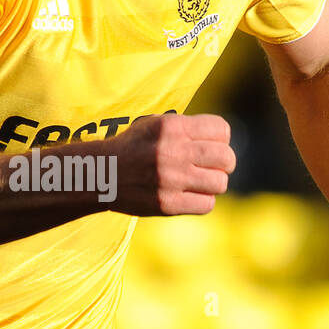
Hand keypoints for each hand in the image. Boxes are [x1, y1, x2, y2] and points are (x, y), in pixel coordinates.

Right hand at [111, 112, 235, 216]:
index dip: (221, 139)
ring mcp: (171, 180)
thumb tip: (223, 139)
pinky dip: (203, 201)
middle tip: (213, 166)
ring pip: (220, 183)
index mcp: (173, 127)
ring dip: (214, 183)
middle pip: (226, 157)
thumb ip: (188, 129)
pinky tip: (190, 195)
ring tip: (200, 182)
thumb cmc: (134, 146)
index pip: (222, 130)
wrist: (102, 173)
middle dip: (224, 162)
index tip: (212, 145)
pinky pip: (207, 204)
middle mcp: (174, 152)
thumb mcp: (156, 124)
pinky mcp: (167, 204)